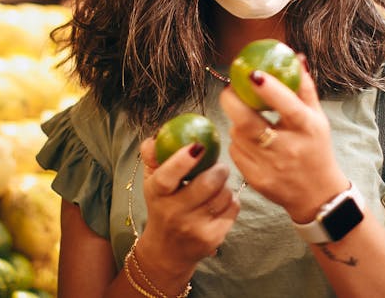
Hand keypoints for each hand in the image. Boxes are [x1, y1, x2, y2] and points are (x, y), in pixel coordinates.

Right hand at [135, 136, 239, 273]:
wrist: (167, 249)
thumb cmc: (162, 205)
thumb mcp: (151, 180)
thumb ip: (153, 155)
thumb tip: (158, 134)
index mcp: (157, 194)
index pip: (167, 177)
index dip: (183, 160)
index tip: (198, 146)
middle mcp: (174, 213)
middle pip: (207, 184)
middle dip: (219, 169)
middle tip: (218, 167)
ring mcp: (194, 228)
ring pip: (224, 194)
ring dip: (225, 186)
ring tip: (216, 187)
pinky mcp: (213, 238)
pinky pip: (233, 208)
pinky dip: (231, 201)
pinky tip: (220, 202)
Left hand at [219, 54, 349, 223]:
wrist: (317, 195)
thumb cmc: (316, 148)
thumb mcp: (318, 118)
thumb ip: (305, 87)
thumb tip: (295, 56)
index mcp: (307, 129)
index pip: (288, 106)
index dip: (269, 89)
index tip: (252, 73)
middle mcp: (288, 149)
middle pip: (249, 125)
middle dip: (232, 102)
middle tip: (230, 89)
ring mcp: (270, 167)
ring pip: (238, 136)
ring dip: (237, 122)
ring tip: (247, 117)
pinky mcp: (256, 180)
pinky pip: (236, 152)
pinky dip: (238, 142)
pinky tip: (249, 140)